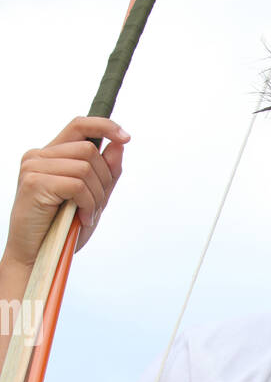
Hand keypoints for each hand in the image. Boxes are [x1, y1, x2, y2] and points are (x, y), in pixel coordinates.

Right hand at [4, 116, 128, 268]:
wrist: (37, 256)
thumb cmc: (61, 230)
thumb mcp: (92, 200)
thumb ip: (105, 173)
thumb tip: (119, 145)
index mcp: (50, 155)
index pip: (79, 125)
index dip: (104, 126)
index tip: (126, 137)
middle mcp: (38, 155)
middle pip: (89, 149)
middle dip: (103, 180)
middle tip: (96, 207)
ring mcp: (34, 167)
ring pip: (85, 166)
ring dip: (96, 196)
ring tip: (87, 215)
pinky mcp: (35, 182)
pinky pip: (77, 184)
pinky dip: (88, 204)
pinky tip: (82, 218)